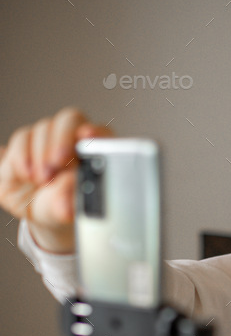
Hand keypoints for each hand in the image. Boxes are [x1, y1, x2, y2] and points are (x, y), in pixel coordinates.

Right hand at [0, 107, 113, 252]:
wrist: (43, 215)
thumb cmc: (64, 209)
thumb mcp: (67, 211)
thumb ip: (68, 201)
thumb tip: (68, 191)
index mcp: (96, 153)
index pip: (102, 133)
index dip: (96, 132)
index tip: (89, 137)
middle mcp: (74, 139)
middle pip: (71, 120)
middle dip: (62, 140)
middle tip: (57, 163)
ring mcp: (48, 138)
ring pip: (43, 129)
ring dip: (40, 154)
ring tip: (41, 180)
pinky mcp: (24, 144)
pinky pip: (22, 138)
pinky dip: (22, 156)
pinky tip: (27, 174)